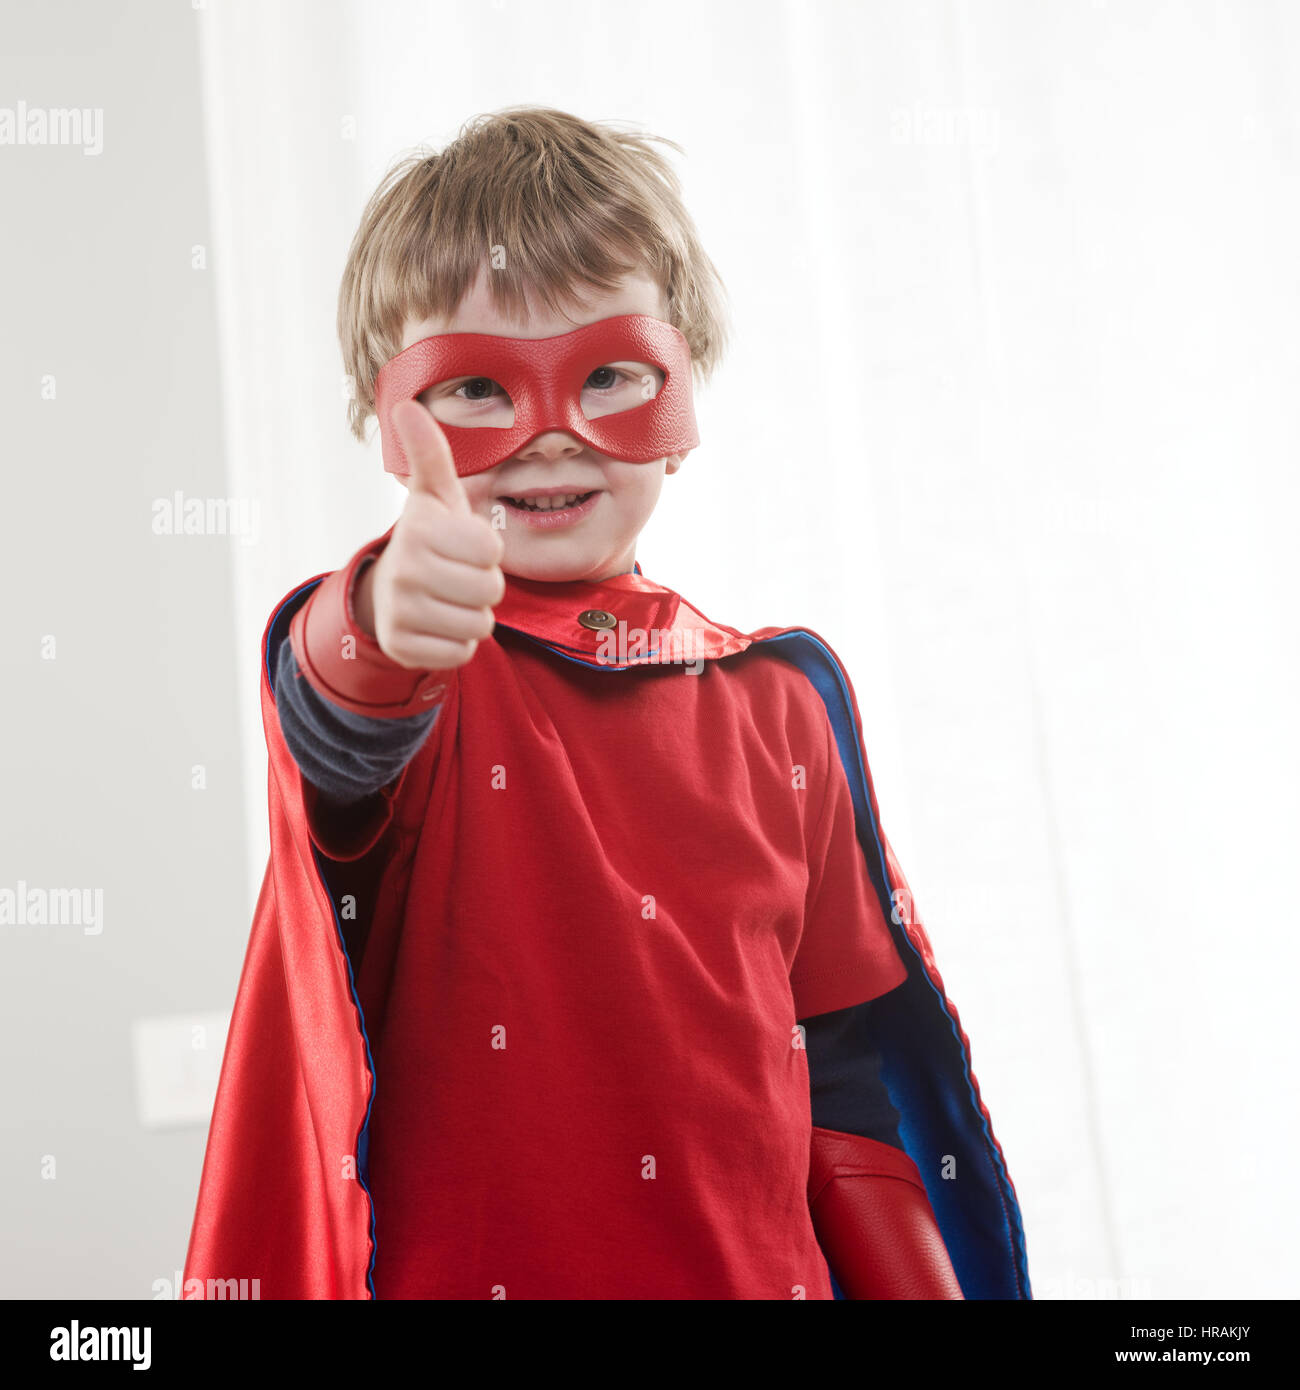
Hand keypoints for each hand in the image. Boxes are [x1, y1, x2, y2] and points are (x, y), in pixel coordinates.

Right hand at [355, 401, 505, 669]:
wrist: (390, 591)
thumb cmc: (431, 538)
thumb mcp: (436, 496)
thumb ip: (431, 453)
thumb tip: (407, 405)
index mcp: (419, 528)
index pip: (491, 550)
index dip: (487, 550)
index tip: (464, 544)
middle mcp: (404, 569)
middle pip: (490, 590)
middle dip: (484, 585)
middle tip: (459, 574)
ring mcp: (400, 611)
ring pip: (479, 625)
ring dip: (473, 615)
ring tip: (450, 598)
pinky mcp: (402, 648)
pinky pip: (462, 653)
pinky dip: (458, 643)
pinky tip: (439, 624)